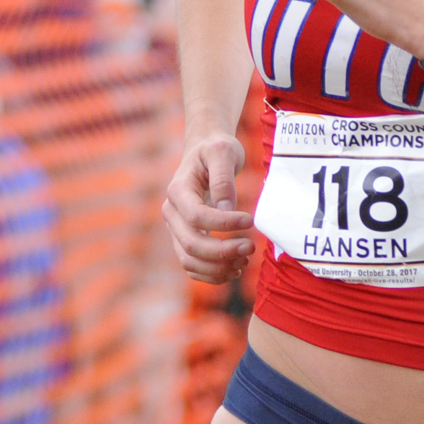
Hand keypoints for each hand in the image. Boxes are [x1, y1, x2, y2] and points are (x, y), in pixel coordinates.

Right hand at [163, 131, 253, 283]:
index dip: (224, 224)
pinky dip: (212, 274)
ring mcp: (176, 228)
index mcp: (178, 190)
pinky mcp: (185, 238)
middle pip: (190, 245)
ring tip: (245, 261)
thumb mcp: (223, 152)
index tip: (250, 220)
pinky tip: (235, 268)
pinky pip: (192, 266)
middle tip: (251, 247)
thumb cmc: (216, 149)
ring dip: (218, 268)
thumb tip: (227, 209)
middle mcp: (172, 213)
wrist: (206, 152)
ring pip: (189, 261)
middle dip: (223, 252)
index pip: (197, 216)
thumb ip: (223, 180)